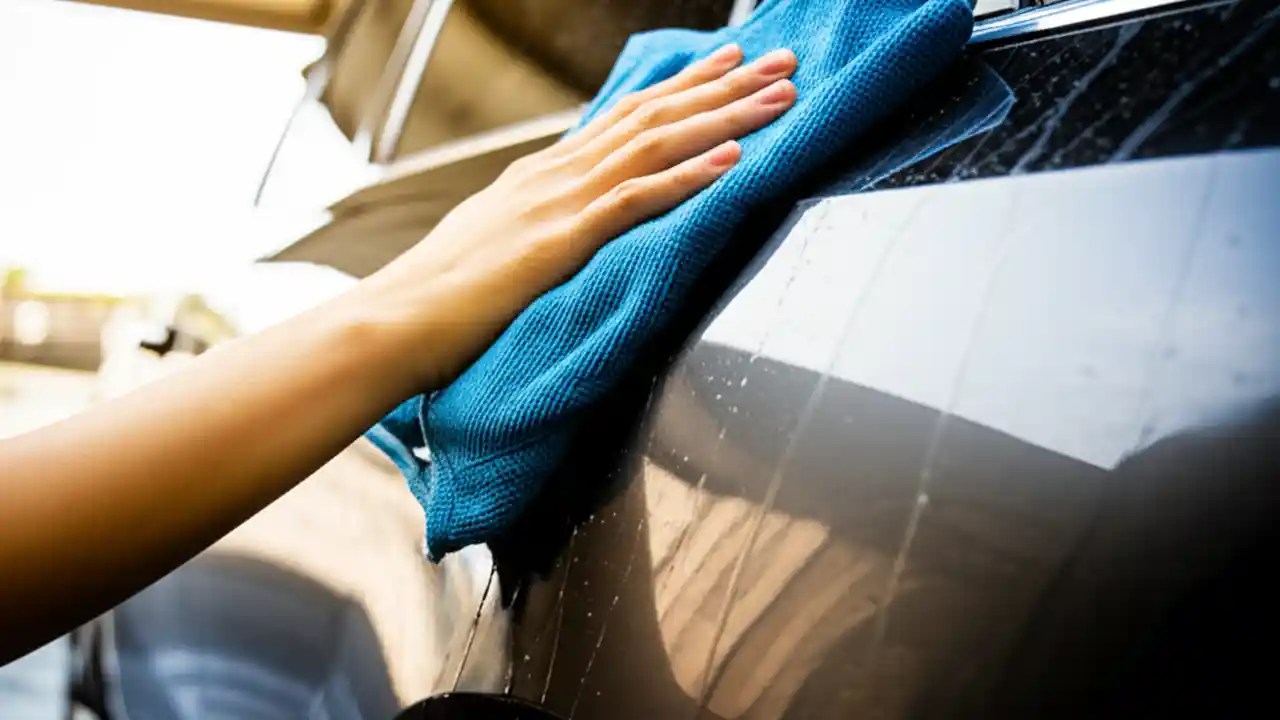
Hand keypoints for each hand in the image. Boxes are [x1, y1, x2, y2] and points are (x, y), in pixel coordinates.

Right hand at [355, 43, 798, 391]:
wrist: (393, 321)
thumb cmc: (439, 294)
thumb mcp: (493, 239)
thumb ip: (534, 219)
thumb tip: (560, 217)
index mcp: (541, 173)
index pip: (625, 116)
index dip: (682, 87)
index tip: (727, 63)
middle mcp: (555, 174)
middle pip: (653, 116)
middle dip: (723, 86)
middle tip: (782, 61)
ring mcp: (558, 202)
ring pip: (655, 144)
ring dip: (724, 117)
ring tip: (781, 96)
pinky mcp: (561, 241)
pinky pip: (635, 199)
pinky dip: (687, 175)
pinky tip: (734, 158)